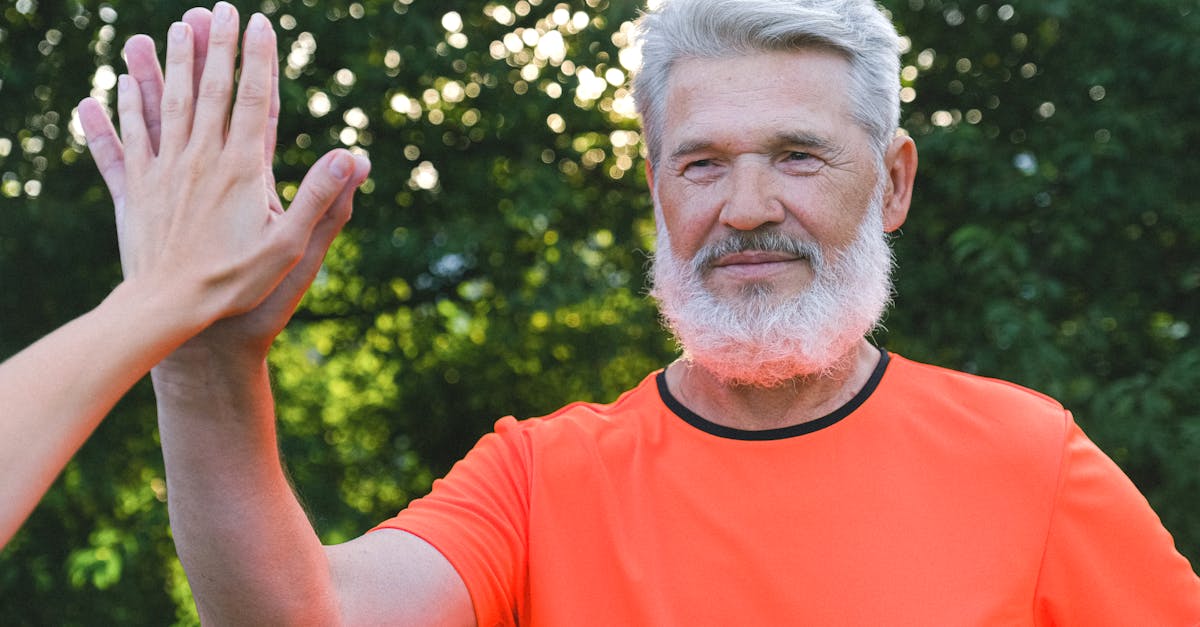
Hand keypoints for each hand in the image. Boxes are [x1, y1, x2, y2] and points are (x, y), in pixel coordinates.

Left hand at [79, 5, 368, 357]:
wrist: (170, 308)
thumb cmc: (238, 282)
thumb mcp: (292, 245)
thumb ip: (322, 197)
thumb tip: (353, 157)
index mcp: (243, 169)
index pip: (254, 101)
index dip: (259, 61)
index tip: (261, 25)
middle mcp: (202, 160)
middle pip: (209, 89)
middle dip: (216, 46)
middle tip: (218, 9)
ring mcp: (166, 171)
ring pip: (168, 104)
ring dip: (172, 62)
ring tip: (175, 28)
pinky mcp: (138, 189)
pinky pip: (127, 139)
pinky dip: (124, 108)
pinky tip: (118, 85)